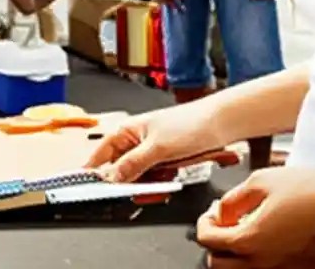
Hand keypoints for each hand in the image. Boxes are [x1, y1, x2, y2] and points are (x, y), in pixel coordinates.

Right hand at [84, 102, 223, 182]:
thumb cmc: (191, 123)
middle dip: (128, 182)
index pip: (101, 153)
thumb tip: (111, 177)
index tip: (92, 187)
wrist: (222, 122)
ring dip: (146, 183)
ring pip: (138, 174)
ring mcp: (151, 149)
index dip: (95, 170)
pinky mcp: (166, 157)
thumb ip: (132, 164)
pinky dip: (159, 181)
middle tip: (135, 192)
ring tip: (158, 185)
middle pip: (120, 167)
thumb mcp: (157, 148)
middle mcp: (136, 140)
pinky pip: (155, 175)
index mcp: (127, 131)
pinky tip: (167, 181)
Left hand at [196, 168, 314, 268]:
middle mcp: (264, 266)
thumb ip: (233, 199)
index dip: (205, 222)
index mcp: (249, 242)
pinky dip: (261, 260)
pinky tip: (270, 238)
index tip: (212, 212)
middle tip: (225, 223)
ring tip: (247, 231)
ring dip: (237, 255)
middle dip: (216, 243)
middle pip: (219, 264)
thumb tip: (222, 211)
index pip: (207, 240)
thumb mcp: (262, 182)